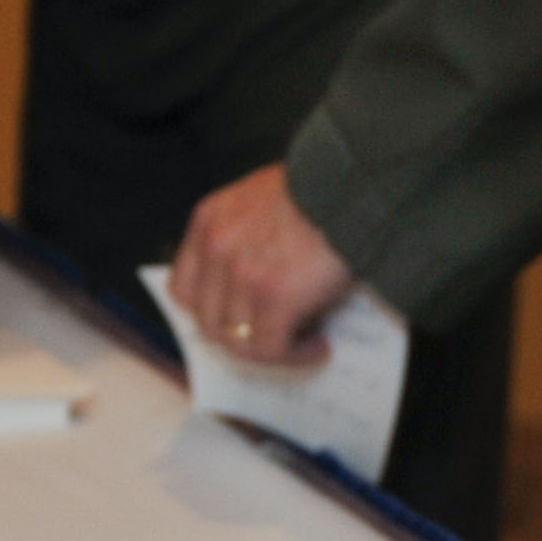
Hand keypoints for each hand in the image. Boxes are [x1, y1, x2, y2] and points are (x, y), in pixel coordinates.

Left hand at [169, 165, 356, 365]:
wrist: (357, 184)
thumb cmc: (325, 189)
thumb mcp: (265, 199)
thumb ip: (247, 236)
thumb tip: (260, 287)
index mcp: (210, 219)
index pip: (185, 288)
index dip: (210, 313)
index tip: (236, 321)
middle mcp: (217, 246)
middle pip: (208, 321)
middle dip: (241, 338)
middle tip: (275, 338)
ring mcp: (242, 273)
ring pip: (238, 341)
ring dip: (271, 350)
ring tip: (304, 342)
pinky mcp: (274, 296)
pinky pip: (271, 348)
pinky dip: (295, 356)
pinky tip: (318, 346)